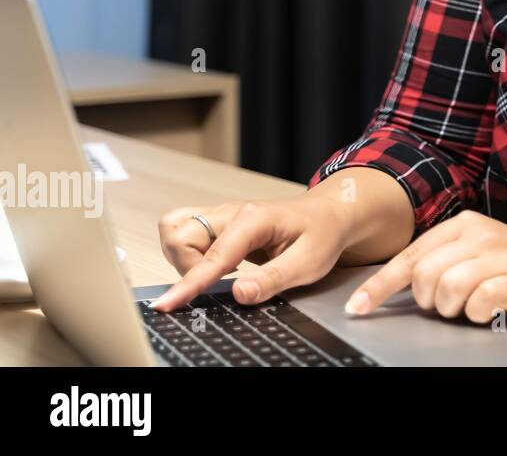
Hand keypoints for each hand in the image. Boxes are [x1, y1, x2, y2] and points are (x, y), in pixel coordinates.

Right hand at [152, 195, 351, 311]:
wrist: (330, 213)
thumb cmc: (322, 234)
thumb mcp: (309, 263)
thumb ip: (273, 279)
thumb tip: (239, 294)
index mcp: (253, 220)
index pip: (212, 256)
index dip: (189, 283)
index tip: (167, 303)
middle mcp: (231, 212)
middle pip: (178, 235)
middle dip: (185, 266)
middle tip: (216, 283)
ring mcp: (223, 216)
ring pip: (175, 231)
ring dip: (183, 257)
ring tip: (215, 273)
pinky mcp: (219, 224)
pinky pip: (185, 234)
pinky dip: (189, 253)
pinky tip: (218, 265)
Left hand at [343, 210, 506, 326]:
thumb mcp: (477, 250)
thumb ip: (442, 258)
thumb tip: (396, 284)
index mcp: (463, 226)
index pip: (410, 256)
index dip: (379, 285)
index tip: (357, 308)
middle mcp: (479, 236)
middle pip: (424, 275)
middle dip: (427, 300)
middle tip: (448, 304)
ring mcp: (500, 257)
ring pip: (448, 288)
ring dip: (452, 308)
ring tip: (470, 306)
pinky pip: (479, 303)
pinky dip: (478, 314)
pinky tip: (489, 310)